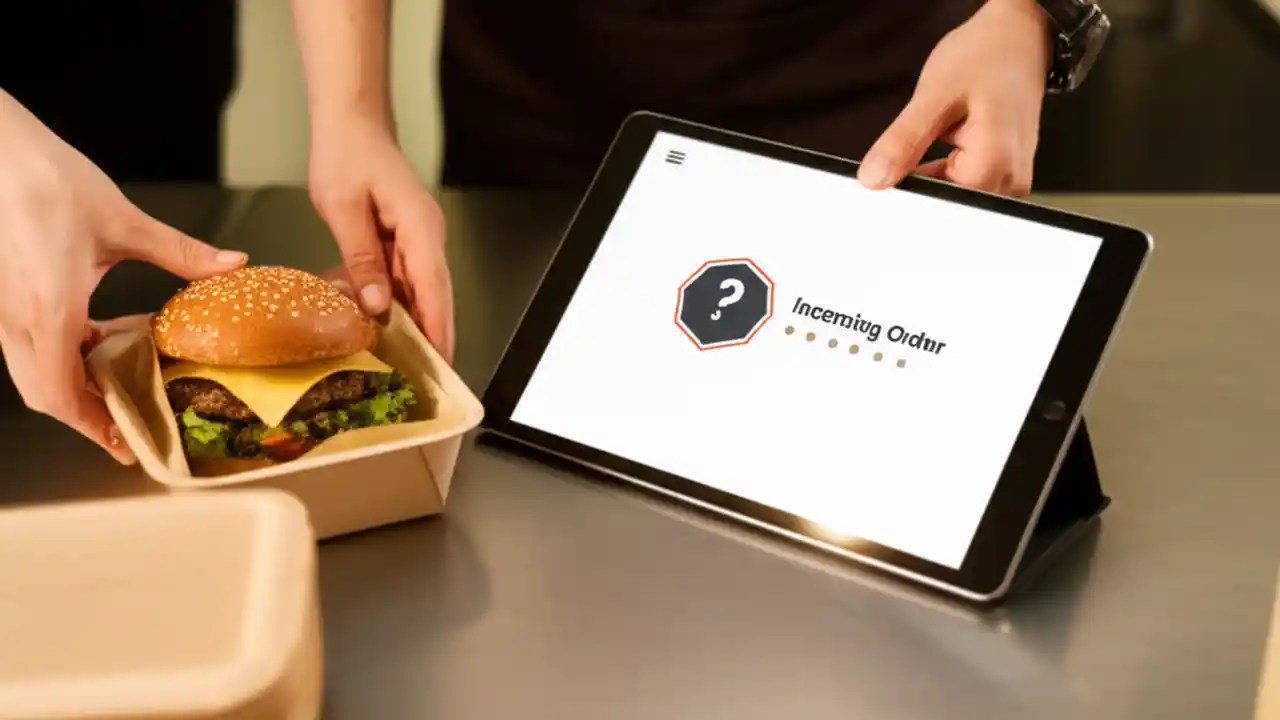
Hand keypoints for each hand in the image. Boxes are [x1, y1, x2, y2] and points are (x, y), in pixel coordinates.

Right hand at [0, 92, 246, 462]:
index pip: (62, 394)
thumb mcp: (123, 222)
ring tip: (126, 376)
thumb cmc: (47, 179)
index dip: (94, 426)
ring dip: (79, 380)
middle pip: (45, 393)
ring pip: (33, 370)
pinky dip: (65, 352)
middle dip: (89, 413)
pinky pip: (30, 342)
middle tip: (132, 420)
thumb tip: (232, 265)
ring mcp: (3, 307)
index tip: (127, 444)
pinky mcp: (2, 293)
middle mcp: (18, 317)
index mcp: (49, 309)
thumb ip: (181, 253)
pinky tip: (102, 332)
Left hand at [307, 118, 454, 362]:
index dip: (439, 330)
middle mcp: (427, 236)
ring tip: (400, 361)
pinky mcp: (404, 237)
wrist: (351, 120)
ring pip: (420, 290)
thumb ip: (362, 259)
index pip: (435, 290)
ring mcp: (418, 237)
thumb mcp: (344, 208)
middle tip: (424, 378)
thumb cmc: (346, 153)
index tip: (441, 365)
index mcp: (420, 228)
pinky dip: (394, 300)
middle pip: (436, 296)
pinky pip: (404, 277)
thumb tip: (378, 305)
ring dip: (411, 321)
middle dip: (432, 336)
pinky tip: (377, 321)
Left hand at [858, 0, 1051, 196]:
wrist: (1018, 37)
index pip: (937, 208)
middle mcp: (1009, 181)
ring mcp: (1010, 179)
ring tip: (938, 137)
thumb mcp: (935, 95)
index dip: (906, 198)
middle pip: (949, 208)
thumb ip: (903, 141)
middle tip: (910, 150)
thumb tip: (874, 178)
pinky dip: (944, 173)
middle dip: (918, 188)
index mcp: (993, 166)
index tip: (887, 178)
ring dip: (932, 178)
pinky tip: (943, 145)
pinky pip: (966, 186)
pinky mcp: (1005, 172)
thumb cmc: (986, 57)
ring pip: (955, 198)